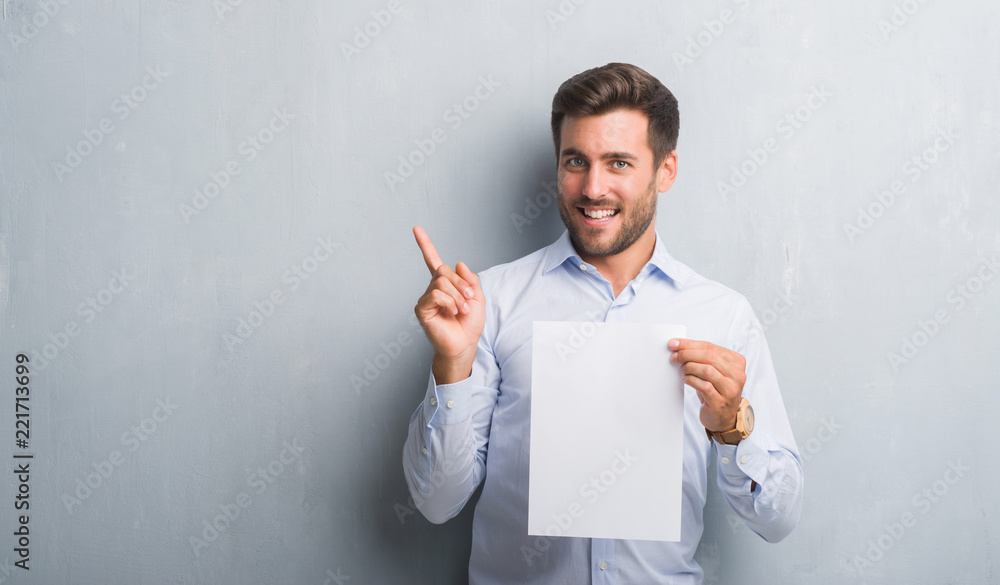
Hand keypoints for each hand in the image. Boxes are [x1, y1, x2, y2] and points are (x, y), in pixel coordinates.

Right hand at [413, 226, 485, 383]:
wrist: (464, 344)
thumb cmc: (469, 324)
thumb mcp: (478, 298)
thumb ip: (470, 279)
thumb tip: (458, 264)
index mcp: (445, 284)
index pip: (432, 261)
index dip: (425, 244)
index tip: (416, 229)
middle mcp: (433, 289)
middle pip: (443, 271)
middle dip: (461, 283)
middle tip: (469, 300)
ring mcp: (426, 298)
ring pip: (441, 282)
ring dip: (457, 295)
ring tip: (462, 310)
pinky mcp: (422, 309)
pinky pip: (435, 294)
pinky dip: (449, 302)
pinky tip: (452, 312)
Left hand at [668, 338, 746, 431]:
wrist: (723, 417)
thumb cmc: (716, 391)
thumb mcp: (714, 371)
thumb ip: (702, 357)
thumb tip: (679, 346)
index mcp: (737, 362)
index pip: (711, 347)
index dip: (690, 344)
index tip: (675, 344)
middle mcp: (737, 375)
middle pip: (709, 356)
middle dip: (687, 354)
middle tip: (675, 357)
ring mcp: (730, 389)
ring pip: (707, 370)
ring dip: (689, 367)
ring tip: (682, 369)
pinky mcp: (721, 402)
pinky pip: (703, 386)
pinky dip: (691, 380)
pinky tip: (685, 379)